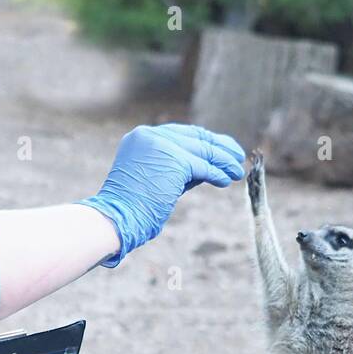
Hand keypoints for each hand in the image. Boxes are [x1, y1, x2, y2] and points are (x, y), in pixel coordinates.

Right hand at [78, 123, 245, 266]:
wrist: (115, 219)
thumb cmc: (130, 208)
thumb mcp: (154, 179)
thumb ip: (175, 168)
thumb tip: (207, 166)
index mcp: (141, 136)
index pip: (181, 134)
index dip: (204, 142)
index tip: (221, 150)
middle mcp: (150, 135)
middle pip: (195, 137)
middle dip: (219, 147)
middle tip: (237, 156)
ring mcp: (162, 146)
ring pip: (202, 151)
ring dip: (223, 161)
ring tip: (237, 171)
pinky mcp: (174, 161)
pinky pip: (203, 166)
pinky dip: (217, 174)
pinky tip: (226, 180)